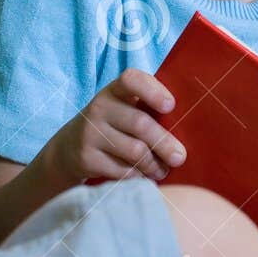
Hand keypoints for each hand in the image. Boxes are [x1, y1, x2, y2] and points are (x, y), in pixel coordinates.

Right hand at [38, 69, 186, 182]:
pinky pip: (121, 171)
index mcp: (114, 90)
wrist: (68, 148)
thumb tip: (189, 128)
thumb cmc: (112, 125)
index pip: (131, 79)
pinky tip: (144, 177)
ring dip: (154, 164)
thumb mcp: (122, 108)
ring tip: (162, 170)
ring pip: (134, 151)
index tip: (171, 106)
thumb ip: (148, 109)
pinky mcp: (86, 158)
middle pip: (140, 124)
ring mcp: (90, 133)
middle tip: (180, 157)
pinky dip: (138, 177)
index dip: (153, 91)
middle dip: (164, 143)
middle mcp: (99, 107)